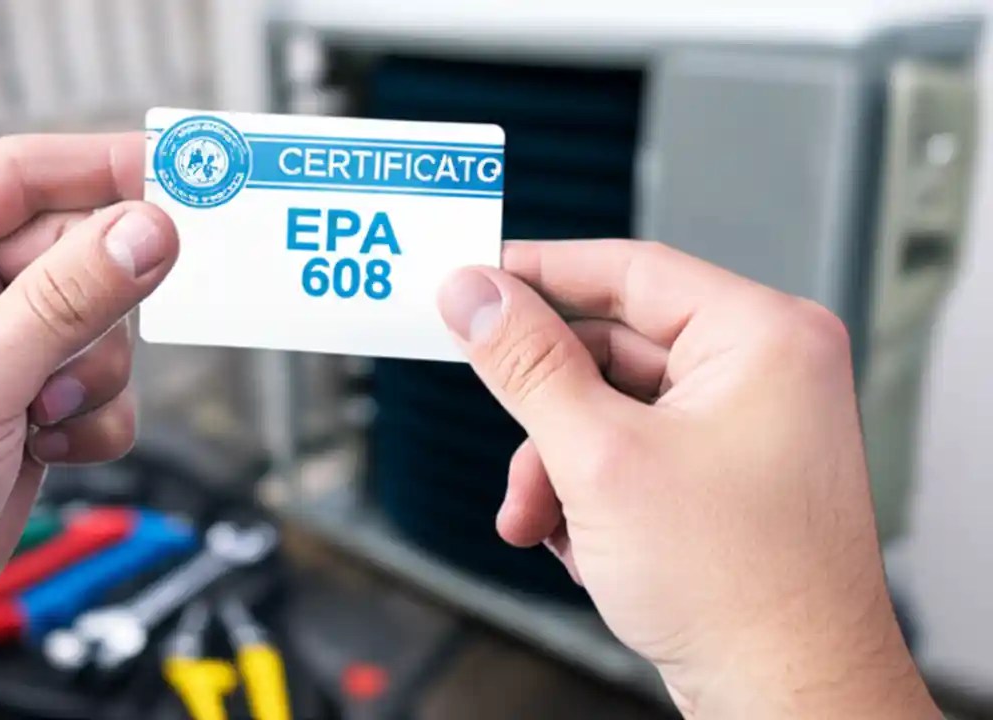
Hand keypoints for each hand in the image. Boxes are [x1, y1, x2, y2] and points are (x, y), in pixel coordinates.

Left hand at [0, 134, 177, 717]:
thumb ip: (70, 297)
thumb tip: (145, 228)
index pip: (17, 175)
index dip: (101, 167)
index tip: (179, 173)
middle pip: (74, 250)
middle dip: (98, 308)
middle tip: (102, 339)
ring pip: (101, 321)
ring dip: (94, 374)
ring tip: (41, 413)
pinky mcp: (25, 400)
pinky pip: (103, 382)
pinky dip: (95, 417)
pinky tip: (48, 446)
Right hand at [437, 241, 937, 718]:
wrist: (789, 701)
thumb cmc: (740, 591)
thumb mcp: (600, 458)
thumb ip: (526, 365)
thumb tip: (475, 297)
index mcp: (763, 337)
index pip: (628, 270)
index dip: (540, 273)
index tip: (475, 280)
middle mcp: (764, 373)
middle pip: (610, 349)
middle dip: (543, 412)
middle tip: (497, 430)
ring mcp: (747, 429)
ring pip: (610, 411)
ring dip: (557, 466)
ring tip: (539, 519)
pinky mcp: (724, 479)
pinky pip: (632, 454)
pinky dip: (590, 494)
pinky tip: (581, 544)